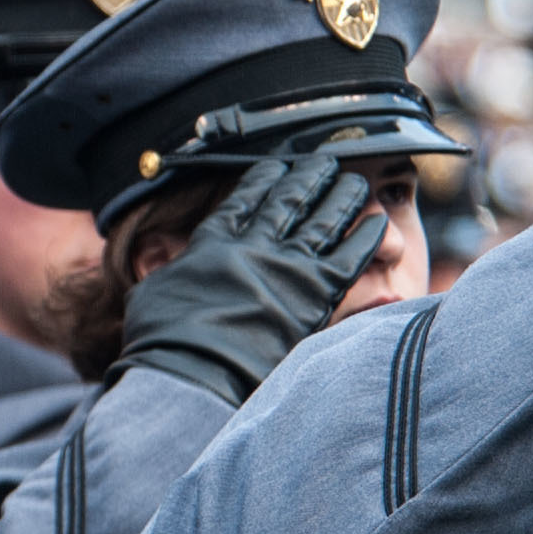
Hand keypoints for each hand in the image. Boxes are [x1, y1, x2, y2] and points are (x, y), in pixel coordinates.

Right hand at [115, 155, 384, 409]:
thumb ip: (172, 274)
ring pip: (324, 220)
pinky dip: (365, 238)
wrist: (194, 371)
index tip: (276, 166)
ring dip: (343, 198)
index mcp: (214, 242)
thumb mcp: (154, 293)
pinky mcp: (317, 294)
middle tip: (325, 162)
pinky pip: (350, 257)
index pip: (244, 200)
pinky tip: (378, 222)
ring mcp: (288, 267)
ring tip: (356, 183)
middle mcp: (255, 245)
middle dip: (309, 178)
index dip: (263, 179)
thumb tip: (165, 274)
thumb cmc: (164, 340)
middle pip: (290, 201)